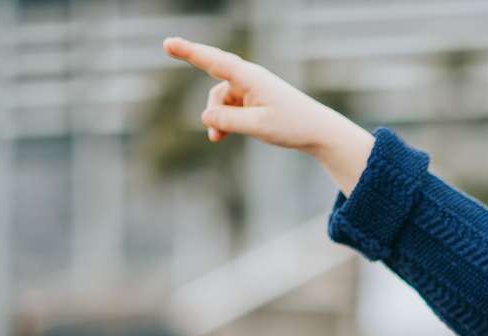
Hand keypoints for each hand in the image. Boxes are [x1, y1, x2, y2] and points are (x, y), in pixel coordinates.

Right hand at [162, 36, 375, 194]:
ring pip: (221, 102)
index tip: (168, 44)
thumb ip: (227, 121)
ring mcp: (251, 89)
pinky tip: (219, 138)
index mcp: (250, 78)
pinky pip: (230, 108)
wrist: (319, 131)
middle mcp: (249, 79)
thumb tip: (204, 117)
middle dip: (210, 105)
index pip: (214, 61)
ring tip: (217, 139)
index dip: (189, 52)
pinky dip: (225, 121)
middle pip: (216, 86)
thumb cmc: (292, 125)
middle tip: (182, 74)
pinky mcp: (254, 101)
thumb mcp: (257, 126)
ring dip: (218, 119)